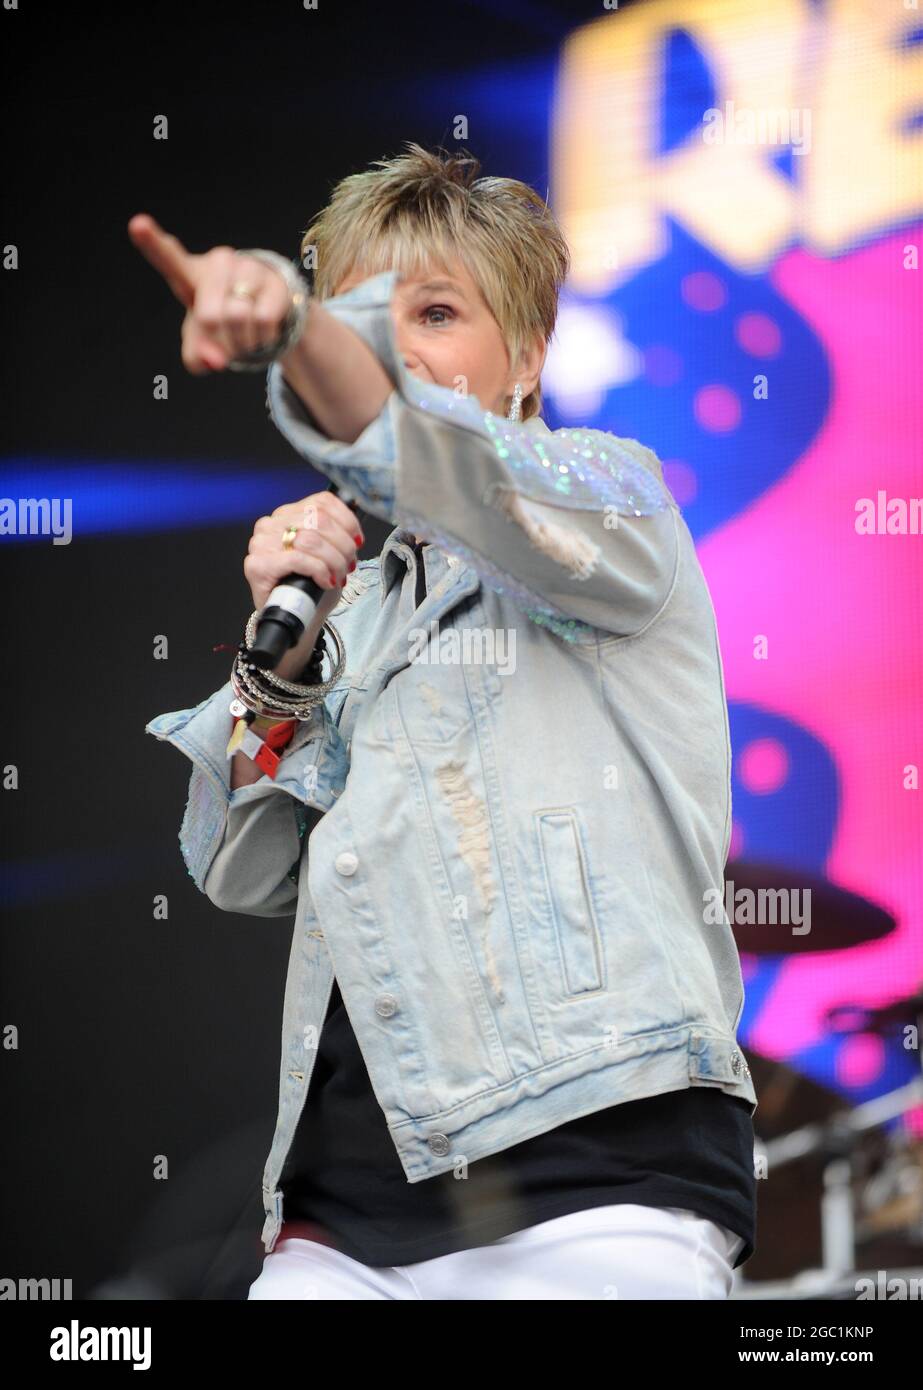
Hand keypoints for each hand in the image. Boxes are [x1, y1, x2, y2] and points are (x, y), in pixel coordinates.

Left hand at [127, 213, 291, 372]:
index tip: (137, 225)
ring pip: (238, 318)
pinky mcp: (274, 282)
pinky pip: (263, 320)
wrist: (268, 312)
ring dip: (243, 343)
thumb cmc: (223, 323)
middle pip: (210, 316)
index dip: (152, 242)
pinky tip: (264, 332)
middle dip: (220, 341)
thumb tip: (216, 361)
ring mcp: (248, 268)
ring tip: (246, 337)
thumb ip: (197, 356)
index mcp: (190, 274)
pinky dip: (262, 339)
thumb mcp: (202, 342)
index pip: (168, 257)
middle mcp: (218, 263)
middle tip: (227, 343)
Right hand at [244, 492, 365, 612]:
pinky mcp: (258, 565)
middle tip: (349, 565)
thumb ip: (334, 533)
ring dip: (334, 560)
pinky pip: (298, 560)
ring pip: (311, 540)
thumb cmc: (309, 586)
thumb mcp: (326, 553)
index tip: (357, 540)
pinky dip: (319, 571)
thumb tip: (354, 528)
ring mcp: (261, 544)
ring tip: (338, 575)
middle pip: (319, 520)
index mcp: (286, 514)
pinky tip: (325, 581)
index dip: (347, 521)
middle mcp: (270, 524)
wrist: (293, 617)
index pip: (321, 502)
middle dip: (343, 545)